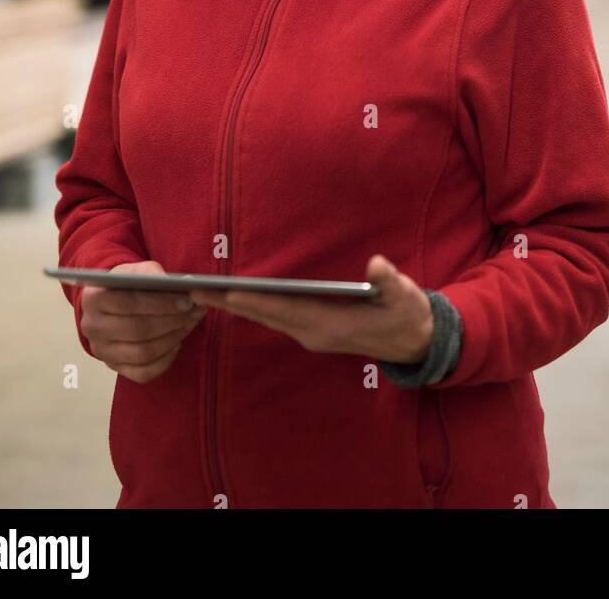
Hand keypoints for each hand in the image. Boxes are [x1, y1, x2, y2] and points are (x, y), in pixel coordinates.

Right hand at [78, 260, 206, 382]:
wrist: (111, 303)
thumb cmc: (128, 284)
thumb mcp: (136, 270)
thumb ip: (153, 273)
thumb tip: (179, 286)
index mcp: (93, 298)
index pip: (129, 303)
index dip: (161, 304)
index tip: (187, 301)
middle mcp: (92, 327)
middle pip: (137, 330)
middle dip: (172, 322)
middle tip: (195, 313)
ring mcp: (102, 351)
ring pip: (142, 353)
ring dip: (172, 339)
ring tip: (190, 324)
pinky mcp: (114, 368)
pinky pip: (143, 373)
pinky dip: (165, 360)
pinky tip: (177, 344)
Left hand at [186, 255, 433, 364]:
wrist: (414, 343)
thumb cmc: (407, 315)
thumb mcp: (405, 297)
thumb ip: (390, 282)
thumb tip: (377, 266)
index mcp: (330, 325)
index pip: (285, 310)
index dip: (256, 301)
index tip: (226, 292)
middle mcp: (314, 333)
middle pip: (265, 316)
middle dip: (230, 303)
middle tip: (194, 289)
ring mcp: (311, 335)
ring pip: (265, 320)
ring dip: (235, 307)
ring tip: (204, 291)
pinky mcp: (312, 331)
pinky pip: (274, 320)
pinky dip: (253, 308)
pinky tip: (237, 298)